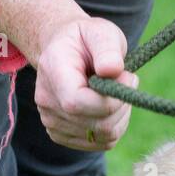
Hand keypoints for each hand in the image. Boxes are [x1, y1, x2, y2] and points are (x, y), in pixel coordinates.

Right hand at [32, 16, 138, 151]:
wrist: (66, 52)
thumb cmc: (86, 40)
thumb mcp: (100, 32)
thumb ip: (107, 49)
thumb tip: (112, 71)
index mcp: (52, 71)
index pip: (77, 103)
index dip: (111, 99)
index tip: (127, 77)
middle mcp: (47, 101)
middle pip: (97, 123)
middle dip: (122, 104)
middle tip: (126, 80)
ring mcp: (52, 122)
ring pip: (104, 136)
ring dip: (121, 116)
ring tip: (116, 91)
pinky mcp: (62, 136)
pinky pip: (102, 143)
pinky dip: (115, 126)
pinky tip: (109, 106)